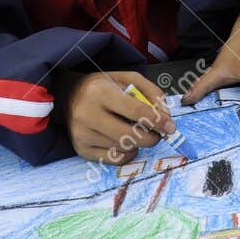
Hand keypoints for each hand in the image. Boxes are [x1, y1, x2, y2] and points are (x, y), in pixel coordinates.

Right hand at [56, 70, 173, 164]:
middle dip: (151, 138)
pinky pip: (114, 159)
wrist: (69, 95)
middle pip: (130, 136)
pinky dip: (127, 154)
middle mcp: (87, 113)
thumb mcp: (128, 79)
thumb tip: (166, 115)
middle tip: (157, 134)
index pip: (136, 111)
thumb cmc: (103, 86)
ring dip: (139, 144)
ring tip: (137, 132)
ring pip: (123, 148)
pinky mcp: (81, 148)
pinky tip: (126, 143)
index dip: (158, 121)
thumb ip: (151, 92)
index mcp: (100, 92)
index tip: (170, 127)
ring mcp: (82, 133)